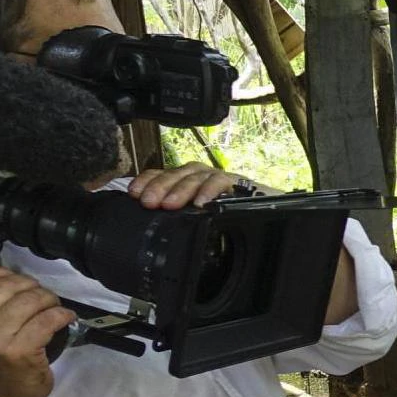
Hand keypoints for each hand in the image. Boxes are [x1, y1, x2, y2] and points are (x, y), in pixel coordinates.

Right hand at [0, 249, 73, 396]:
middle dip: (29, 287)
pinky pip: (49, 318)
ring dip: (48, 301)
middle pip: (7, 284)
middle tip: (37, 299)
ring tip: (49, 309)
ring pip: (31, 299)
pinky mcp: (19, 351)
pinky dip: (62, 315)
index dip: (0, 274)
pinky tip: (63, 319)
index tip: (12, 285)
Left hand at [126, 163, 251, 209]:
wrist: (261, 208)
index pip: (158, 173)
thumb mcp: (191, 214)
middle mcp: (196, 174)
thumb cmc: (223, 213)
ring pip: (194, 177)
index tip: (134, 194)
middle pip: (174, 174)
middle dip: (159, 187)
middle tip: (149, 202)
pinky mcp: (235, 182)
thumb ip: (174, 214)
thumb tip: (150, 222)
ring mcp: (215, 176)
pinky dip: (209, 191)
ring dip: (180, 190)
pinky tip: (201, 203)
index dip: (145, 181)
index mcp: (182, 180)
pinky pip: (220, 182)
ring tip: (170, 204)